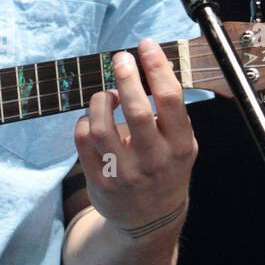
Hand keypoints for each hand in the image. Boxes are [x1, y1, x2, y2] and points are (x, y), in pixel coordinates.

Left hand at [74, 37, 197, 234]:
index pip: (171, 100)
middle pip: (137, 111)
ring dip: (101, 100)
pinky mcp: (100, 180)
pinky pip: (83, 139)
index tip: (147, 46)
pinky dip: (85, 120)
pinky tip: (94, 119)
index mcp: (181, 147)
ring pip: (102, 125)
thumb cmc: (166, 168)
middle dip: (126, 78)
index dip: (157, 68)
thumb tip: (155, 63)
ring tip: (106, 94)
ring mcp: (124, 173)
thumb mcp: (181, 143)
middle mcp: (154, 161)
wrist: (150, 219)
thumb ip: (171, 111)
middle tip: (121, 58)